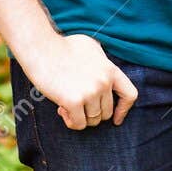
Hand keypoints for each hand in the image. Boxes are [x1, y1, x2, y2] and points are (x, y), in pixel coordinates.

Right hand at [19, 33, 137, 129]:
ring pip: (93, 120)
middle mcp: (103, 81)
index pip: (130, 95)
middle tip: (76, 105)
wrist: (41, 47)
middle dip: (92, 112)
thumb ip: (102, 63)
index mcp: (110, 69)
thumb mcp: (91, 48)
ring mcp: (90, 92)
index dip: (123, 110)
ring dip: (80, 117)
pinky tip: (61, 110)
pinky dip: (71, 122)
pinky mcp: (74, 101)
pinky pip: (79, 124)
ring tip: (66, 105)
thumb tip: (105, 79)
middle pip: (106, 112)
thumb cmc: (62, 46)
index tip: (116, 119)